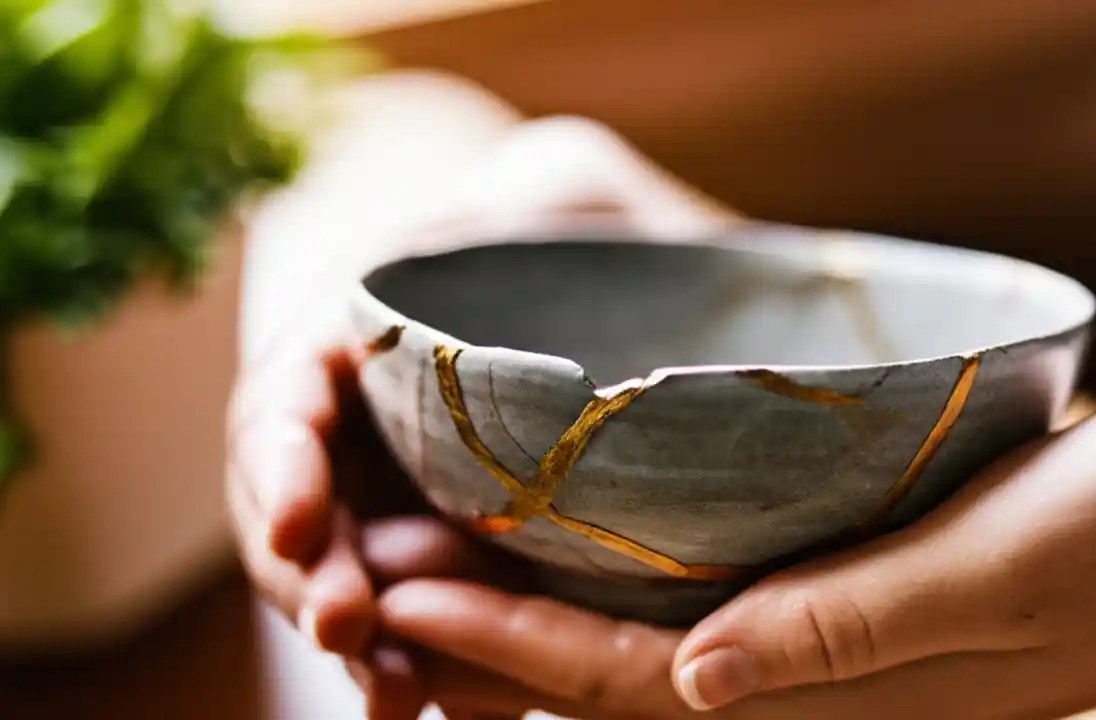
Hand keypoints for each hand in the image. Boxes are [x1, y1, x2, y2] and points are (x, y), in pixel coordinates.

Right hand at [228, 100, 733, 719]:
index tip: (297, 522)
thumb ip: (562, 183)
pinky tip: (442, 700)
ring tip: (392, 697)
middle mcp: (361, 424)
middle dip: (307, 575)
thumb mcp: (572, 183)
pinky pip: (423, 615)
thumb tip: (569, 186)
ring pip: (354, 578)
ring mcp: (399, 495)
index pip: (288, 399)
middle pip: (298, 511)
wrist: (601, 305)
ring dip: (362, 642)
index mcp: (359, 333)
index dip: (279, 463)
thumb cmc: (580, 233)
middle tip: (347, 630)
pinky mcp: (452, 551)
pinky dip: (426, 663)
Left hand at [380, 396, 1095, 718]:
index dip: (505, 645)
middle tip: (373, 577)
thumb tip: (691, 677)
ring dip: (540, 614)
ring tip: (434, 558)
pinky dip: (626, 587)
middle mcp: (829, 692)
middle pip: (617, 681)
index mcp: (850, 697)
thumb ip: (849, 627)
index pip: (632, 683)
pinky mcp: (866, 606)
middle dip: (490, 641)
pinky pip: (716, 609)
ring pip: (651, 649)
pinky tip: (579, 543)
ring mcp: (845, 656)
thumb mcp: (1004, 569)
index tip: (399, 593)